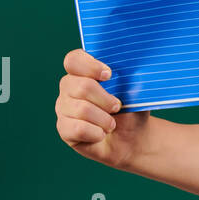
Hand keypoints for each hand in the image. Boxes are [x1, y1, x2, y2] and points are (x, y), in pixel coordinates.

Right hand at [55, 49, 148, 168]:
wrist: (132, 139)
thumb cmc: (130, 111)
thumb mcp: (135, 92)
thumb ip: (130, 78)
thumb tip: (130, 75)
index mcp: (83, 72)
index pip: (73, 60)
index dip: (90, 66)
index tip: (109, 75)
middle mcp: (69, 87)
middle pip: (82, 86)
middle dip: (107, 100)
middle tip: (117, 107)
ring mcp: (63, 108)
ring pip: (82, 109)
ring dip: (105, 120)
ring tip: (111, 124)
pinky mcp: (64, 129)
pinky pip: (79, 129)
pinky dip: (97, 134)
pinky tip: (101, 134)